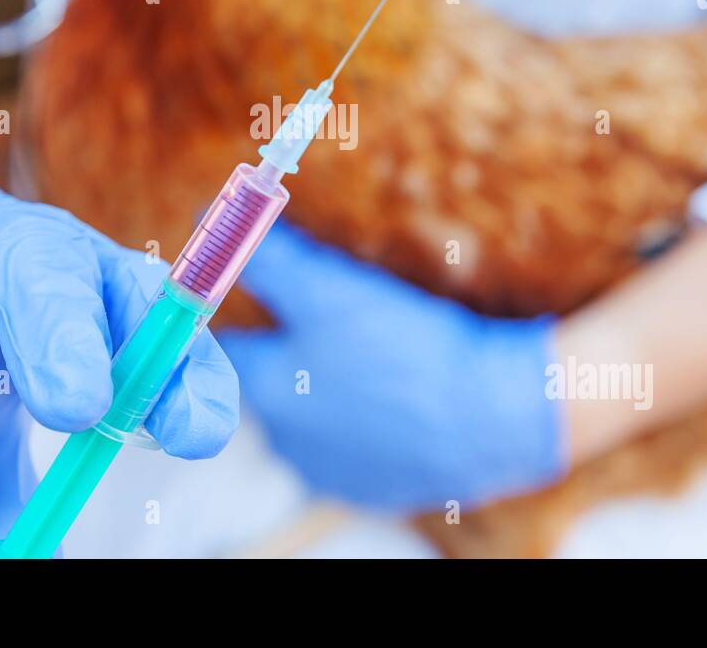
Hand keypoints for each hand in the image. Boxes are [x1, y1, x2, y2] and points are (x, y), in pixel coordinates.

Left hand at [219, 224, 564, 512]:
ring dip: (329, 385)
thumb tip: (214, 217)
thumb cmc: (406, 348)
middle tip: (334, 317)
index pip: (223, 345)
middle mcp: (285, 440)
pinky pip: (355, 444)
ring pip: (312, 414)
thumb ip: (266, 257)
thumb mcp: (328, 287)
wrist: (492, 414)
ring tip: (373, 352)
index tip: (259, 290)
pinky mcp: (375, 488)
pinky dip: (367, 419)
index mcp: (264, 391)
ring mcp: (330, 470)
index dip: (238, 311)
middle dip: (291, 347)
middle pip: (268, 381)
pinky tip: (399, 391)